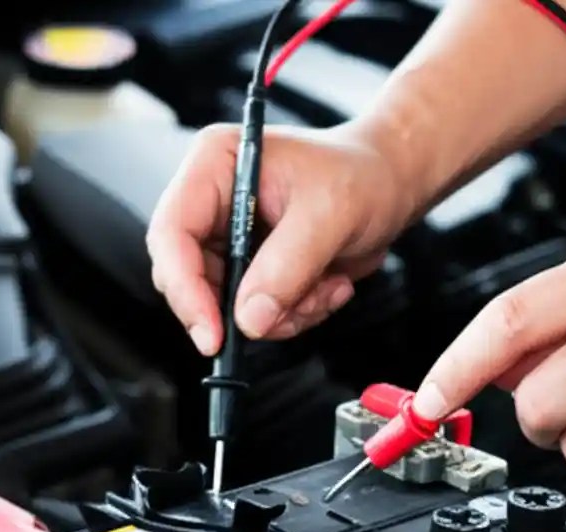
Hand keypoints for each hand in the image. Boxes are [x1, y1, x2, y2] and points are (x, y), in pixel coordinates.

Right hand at [146, 122, 413, 355]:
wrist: (393, 185)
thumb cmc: (364, 174)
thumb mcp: (330, 214)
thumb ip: (287, 266)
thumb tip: (250, 317)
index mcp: (216, 165)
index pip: (172, 232)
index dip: (184, 286)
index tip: (211, 332)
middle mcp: (214, 202)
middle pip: (187, 277)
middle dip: (238, 308)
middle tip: (280, 317)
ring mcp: (231, 239)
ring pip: (225, 306)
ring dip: (279, 313)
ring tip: (323, 286)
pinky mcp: (253, 269)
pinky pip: (255, 315)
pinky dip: (294, 314)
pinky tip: (327, 285)